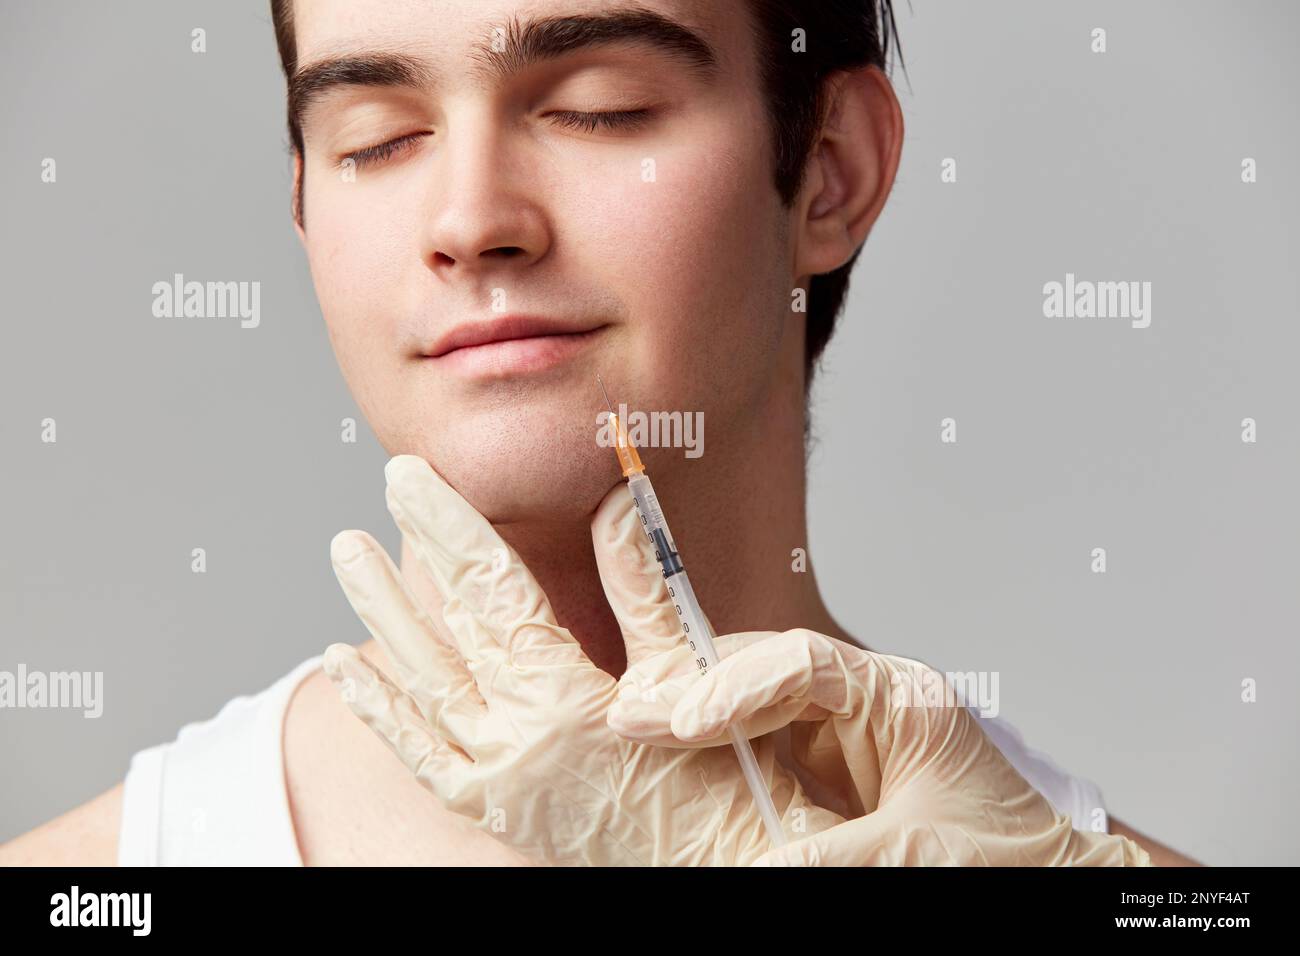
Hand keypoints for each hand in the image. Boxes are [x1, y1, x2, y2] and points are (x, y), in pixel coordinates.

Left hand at [322, 455, 841, 865]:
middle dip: (417, 548)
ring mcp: (495, 778)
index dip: (451, 524)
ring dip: (381, 614)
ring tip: (348, 554)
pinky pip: (418, 756)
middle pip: (451, 625)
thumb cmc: (719, 780)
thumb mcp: (690, 674)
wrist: (718, 872)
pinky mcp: (490, 809)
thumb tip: (623, 500)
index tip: (415, 474)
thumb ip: (646, 586)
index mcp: (564, 697)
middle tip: (388, 484)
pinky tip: (344, 668)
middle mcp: (515, 738)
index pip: (493, 588)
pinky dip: (379, 710)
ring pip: (420, 683)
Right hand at [609, 629, 1153, 865]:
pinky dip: (714, 743)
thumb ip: (836, 855)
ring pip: (754, 699)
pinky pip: (758, 742)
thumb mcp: (919, 854)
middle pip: (766, 669)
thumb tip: (754, 863)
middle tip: (636, 709)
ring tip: (641, 720)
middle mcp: (867, 704)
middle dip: (699, 685)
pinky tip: (676, 748)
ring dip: (697, 706)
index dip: (738, 683)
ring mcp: (843, 734)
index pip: (805, 665)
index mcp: (903, 699)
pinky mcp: (826, 769)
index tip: (687, 717)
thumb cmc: (1013, 861)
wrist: (1043, 882)